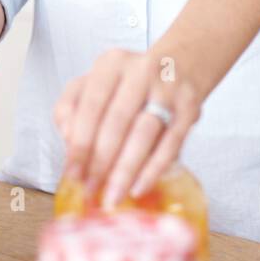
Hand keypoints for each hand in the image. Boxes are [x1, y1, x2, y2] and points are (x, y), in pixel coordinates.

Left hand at [53, 47, 200, 206]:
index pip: (91, 106)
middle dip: (101, 161)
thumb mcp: (95, 82)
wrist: (182, 64)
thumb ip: (72, 107)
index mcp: (111, 64)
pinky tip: (139, 187)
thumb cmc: (130, 81)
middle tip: (91, 189)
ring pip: (144, 134)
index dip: (81, 143)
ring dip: (125, 170)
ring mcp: (168, 90)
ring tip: (113, 195)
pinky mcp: (190, 109)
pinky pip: (171, 144)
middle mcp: (140, 72)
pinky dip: (153, 169)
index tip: (73, 173)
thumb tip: (69, 142)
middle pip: (117, 121)